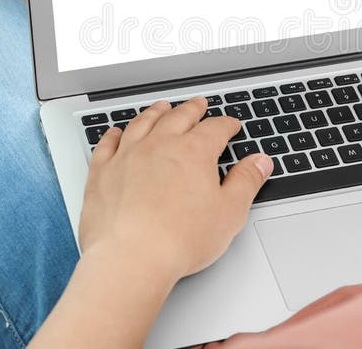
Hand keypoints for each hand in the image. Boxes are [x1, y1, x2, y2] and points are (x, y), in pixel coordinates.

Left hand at [78, 97, 272, 280]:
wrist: (130, 258)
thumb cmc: (179, 240)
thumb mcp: (229, 213)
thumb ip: (246, 182)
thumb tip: (259, 162)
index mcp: (193, 152)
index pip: (215, 128)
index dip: (226, 124)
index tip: (231, 125)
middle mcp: (159, 145)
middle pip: (179, 117)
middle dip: (192, 109)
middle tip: (198, 104)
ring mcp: (127, 155)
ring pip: (143, 123)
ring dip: (155, 112)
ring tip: (162, 107)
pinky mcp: (102, 172)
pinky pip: (108, 143)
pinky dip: (113, 134)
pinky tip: (116, 132)